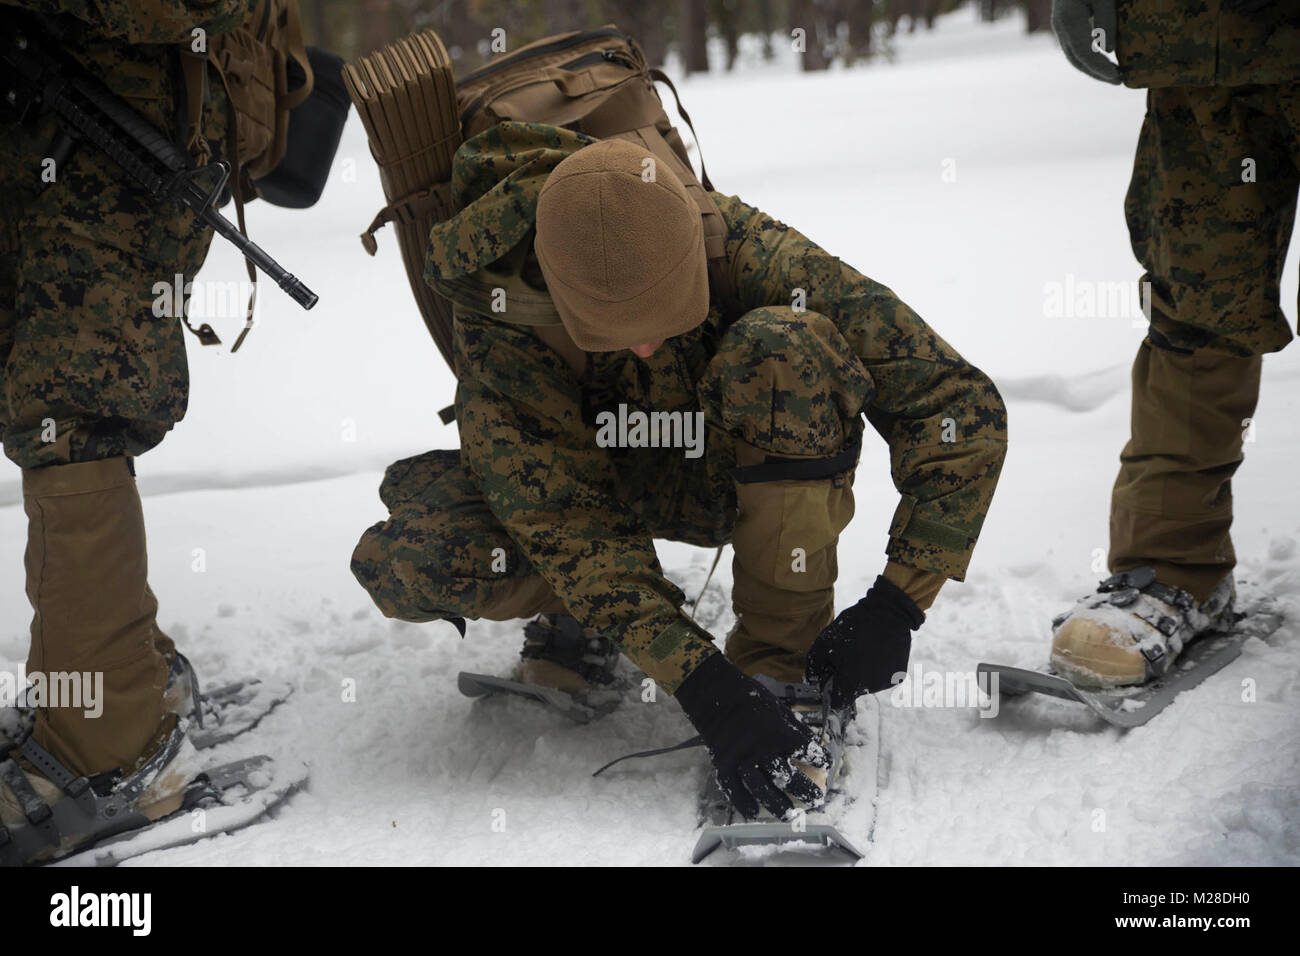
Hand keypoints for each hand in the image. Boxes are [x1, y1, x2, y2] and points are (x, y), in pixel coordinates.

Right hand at [676, 654, 828, 819]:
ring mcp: (740, 759)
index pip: (804, 751)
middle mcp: (760, 749)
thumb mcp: (778, 707)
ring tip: (788, 814)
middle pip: (786, 777)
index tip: (826, 765)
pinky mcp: (723, 764)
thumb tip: (812, 743)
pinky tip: (753, 812)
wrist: (714, 693)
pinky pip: (732, 789)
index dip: (819, 759)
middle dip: (805, 790)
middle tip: (816, 799)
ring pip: (760, 788)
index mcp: (777, 732)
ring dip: (776, 804)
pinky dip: (742, 802)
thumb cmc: (749, 697)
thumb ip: (795, 727)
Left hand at [806, 575, 923, 710]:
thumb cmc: (853, 627)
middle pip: (853, 692)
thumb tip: (812, 680)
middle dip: (847, 679)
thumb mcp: (824, 643)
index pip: (838, 703)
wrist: (888, 613)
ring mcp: (886, 682)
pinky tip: (876, 651)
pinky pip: (882, 677)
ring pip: (868, 685)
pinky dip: (877, 668)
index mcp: (852, 682)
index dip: (831, 692)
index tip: (831, 680)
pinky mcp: (898, 675)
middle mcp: (871, 687)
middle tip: (847, 657)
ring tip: (863, 650)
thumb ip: (814, 666)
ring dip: (862, 673)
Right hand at [1051, 0, 1121, 84]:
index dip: (1100, 69)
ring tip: (1114, 73)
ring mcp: (1060, 25)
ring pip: (1074, 56)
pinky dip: (1089, 57)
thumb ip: (1106, 19)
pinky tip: (1104, 57)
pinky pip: (1075, 47)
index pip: (1084, 54)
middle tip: (1119, 81)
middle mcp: (1061, 27)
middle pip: (1076, 60)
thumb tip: (1109, 50)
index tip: (1117, 78)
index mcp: (1069, 21)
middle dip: (1097, 74)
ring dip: (1093, 68)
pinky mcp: (1065, 22)